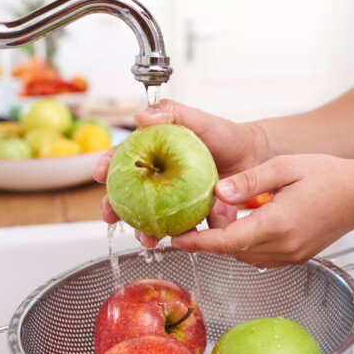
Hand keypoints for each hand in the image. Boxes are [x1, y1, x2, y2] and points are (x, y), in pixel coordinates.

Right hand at [94, 99, 266, 244]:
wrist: (254, 156)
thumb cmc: (225, 135)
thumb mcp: (199, 120)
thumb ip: (172, 112)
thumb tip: (141, 116)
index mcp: (155, 152)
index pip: (124, 158)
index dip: (107, 165)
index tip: (99, 174)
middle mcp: (160, 177)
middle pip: (130, 193)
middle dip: (115, 208)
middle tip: (109, 216)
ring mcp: (174, 198)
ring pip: (151, 216)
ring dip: (143, 230)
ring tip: (145, 238)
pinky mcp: (192, 214)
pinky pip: (182, 227)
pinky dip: (180, 237)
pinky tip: (178, 241)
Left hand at [170, 154, 353, 266]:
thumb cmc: (329, 176)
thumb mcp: (284, 167)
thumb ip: (249, 180)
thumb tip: (219, 190)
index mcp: (278, 224)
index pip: (227, 241)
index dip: (198, 242)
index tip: (175, 239)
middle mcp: (283, 247)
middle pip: (232, 250)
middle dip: (211, 234)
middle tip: (203, 210)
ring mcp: (290, 256)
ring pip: (244, 255)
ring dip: (228, 239)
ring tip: (223, 212)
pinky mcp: (295, 257)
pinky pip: (259, 255)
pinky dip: (245, 242)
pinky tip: (246, 220)